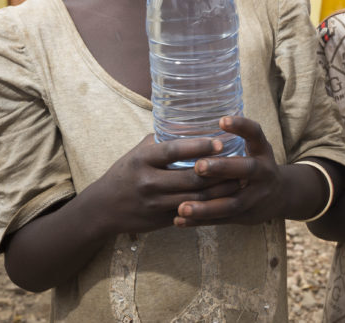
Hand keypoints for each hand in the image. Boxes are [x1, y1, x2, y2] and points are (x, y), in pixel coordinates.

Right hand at [85, 135, 239, 236]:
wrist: (103, 208)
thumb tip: (192, 125)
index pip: (174, 151)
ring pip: (195, 198)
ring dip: (220, 191)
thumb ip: (162, 141)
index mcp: (142, 159)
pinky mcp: (161, 220)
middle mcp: (148, 181)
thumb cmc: (126, 173)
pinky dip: (210, 206)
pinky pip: (191, 214)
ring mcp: (155, 204)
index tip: (221, 143)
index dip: (199, 147)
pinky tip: (225, 199)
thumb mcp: (138, 153)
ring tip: (240, 181)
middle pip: (191, 178)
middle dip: (219, 172)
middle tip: (241, 164)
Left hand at [174, 116, 285, 226]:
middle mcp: (263, 173)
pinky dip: (200, 221)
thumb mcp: (254, 149)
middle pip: (246, 170)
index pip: (255, 134)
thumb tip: (190, 125)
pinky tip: (179, 220)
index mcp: (262, 152)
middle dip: (222, 168)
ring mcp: (257, 197)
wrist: (280, 196)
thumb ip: (232, 142)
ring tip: (182, 207)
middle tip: (198, 166)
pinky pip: (222, 220)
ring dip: (206, 207)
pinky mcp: (247, 216)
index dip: (241, 127)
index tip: (222, 120)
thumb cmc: (255, 166)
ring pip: (232, 203)